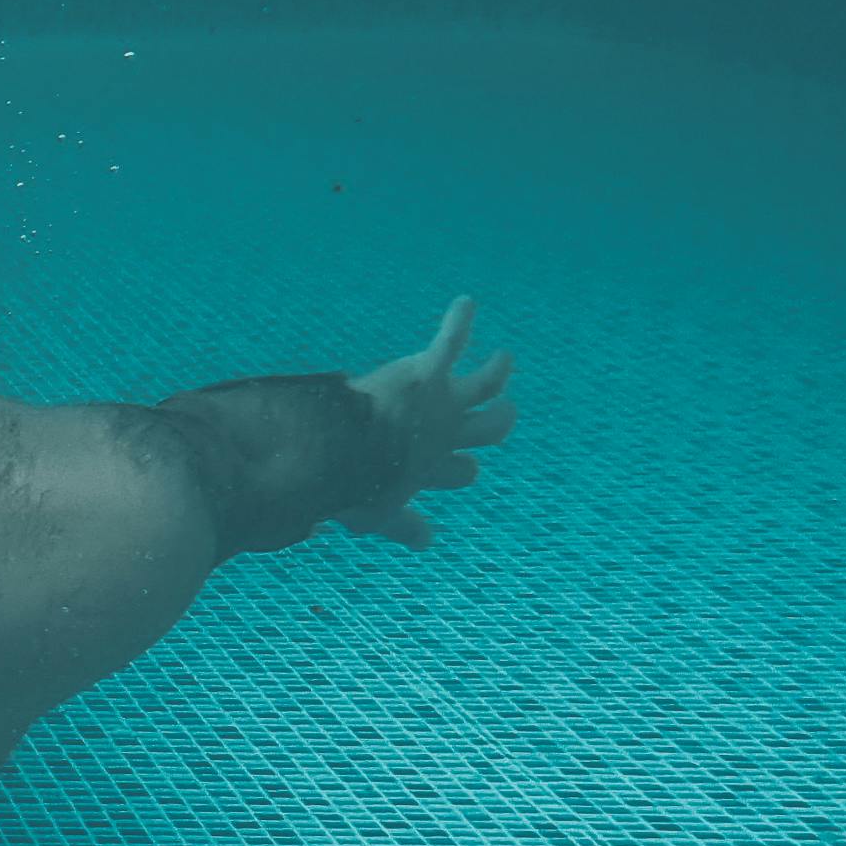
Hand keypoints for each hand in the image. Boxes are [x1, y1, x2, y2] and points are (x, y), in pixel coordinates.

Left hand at [342, 298, 516, 546]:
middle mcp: (445, 435)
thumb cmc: (351, 486)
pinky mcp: (428, 373)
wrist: (339, 451)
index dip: (462, 470)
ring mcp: (442, 403)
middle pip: (489, 429)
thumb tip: (427, 542)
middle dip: (498, 422)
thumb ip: (403, 526)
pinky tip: (465, 304)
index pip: (462, 471)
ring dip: (497, 372)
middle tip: (506, 413)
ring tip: (504, 360)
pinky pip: (451, 342)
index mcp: (431, 469)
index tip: (463, 470)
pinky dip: (460, 322)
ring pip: (486, 385)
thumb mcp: (378, 516)